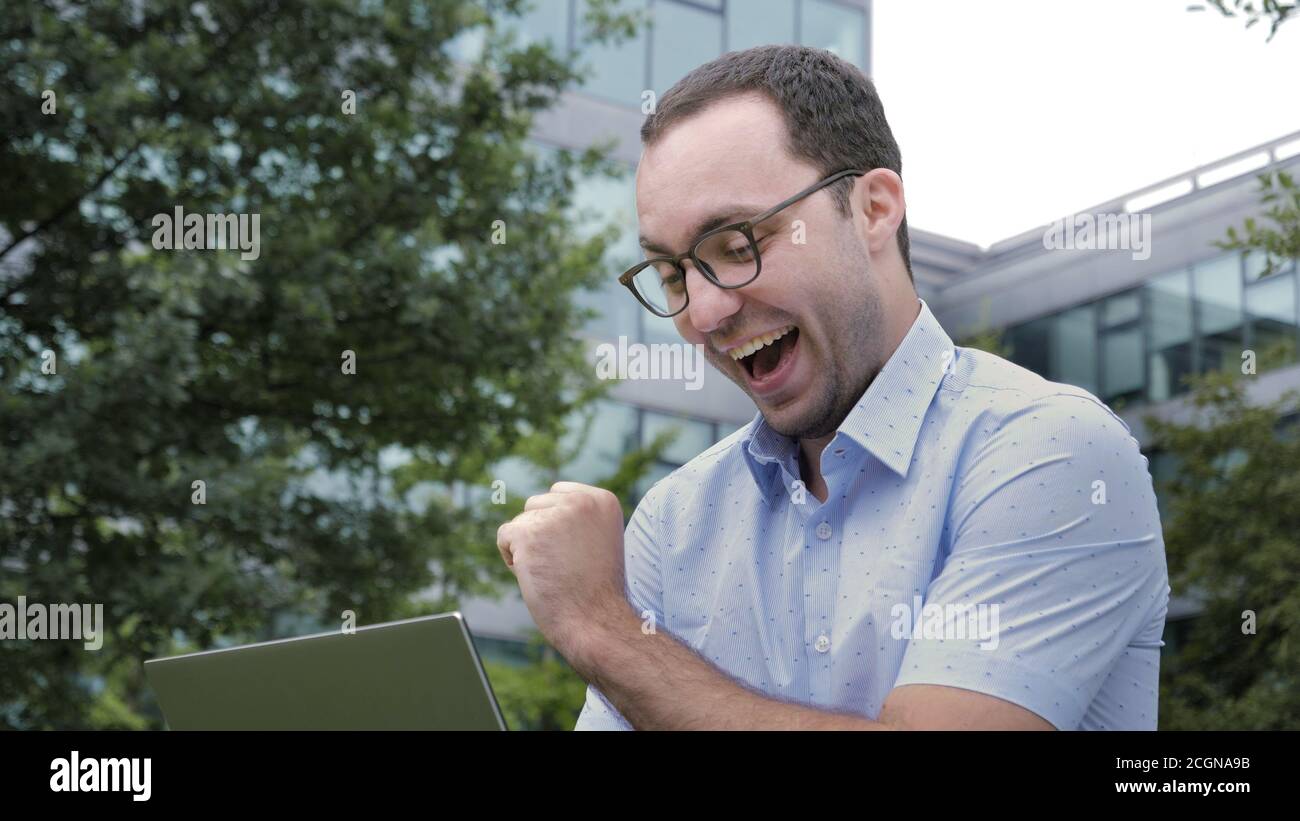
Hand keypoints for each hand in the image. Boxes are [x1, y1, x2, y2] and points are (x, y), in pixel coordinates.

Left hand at [496, 481, 629, 663]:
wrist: (595, 621)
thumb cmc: (596, 589)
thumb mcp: (599, 539)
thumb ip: (577, 517)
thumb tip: (542, 508)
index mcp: (602, 500)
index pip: (558, 493)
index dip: (557, 526)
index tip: (576, 553)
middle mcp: (580, 501)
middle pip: (536, 505)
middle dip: (541, 535)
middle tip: (564, 566)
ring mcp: (554, 515)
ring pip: (520, 521)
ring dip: (527, 548)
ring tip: (553, 572)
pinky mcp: (528, 533)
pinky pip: (504, 536)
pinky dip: (511, 559)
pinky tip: (535, 575)